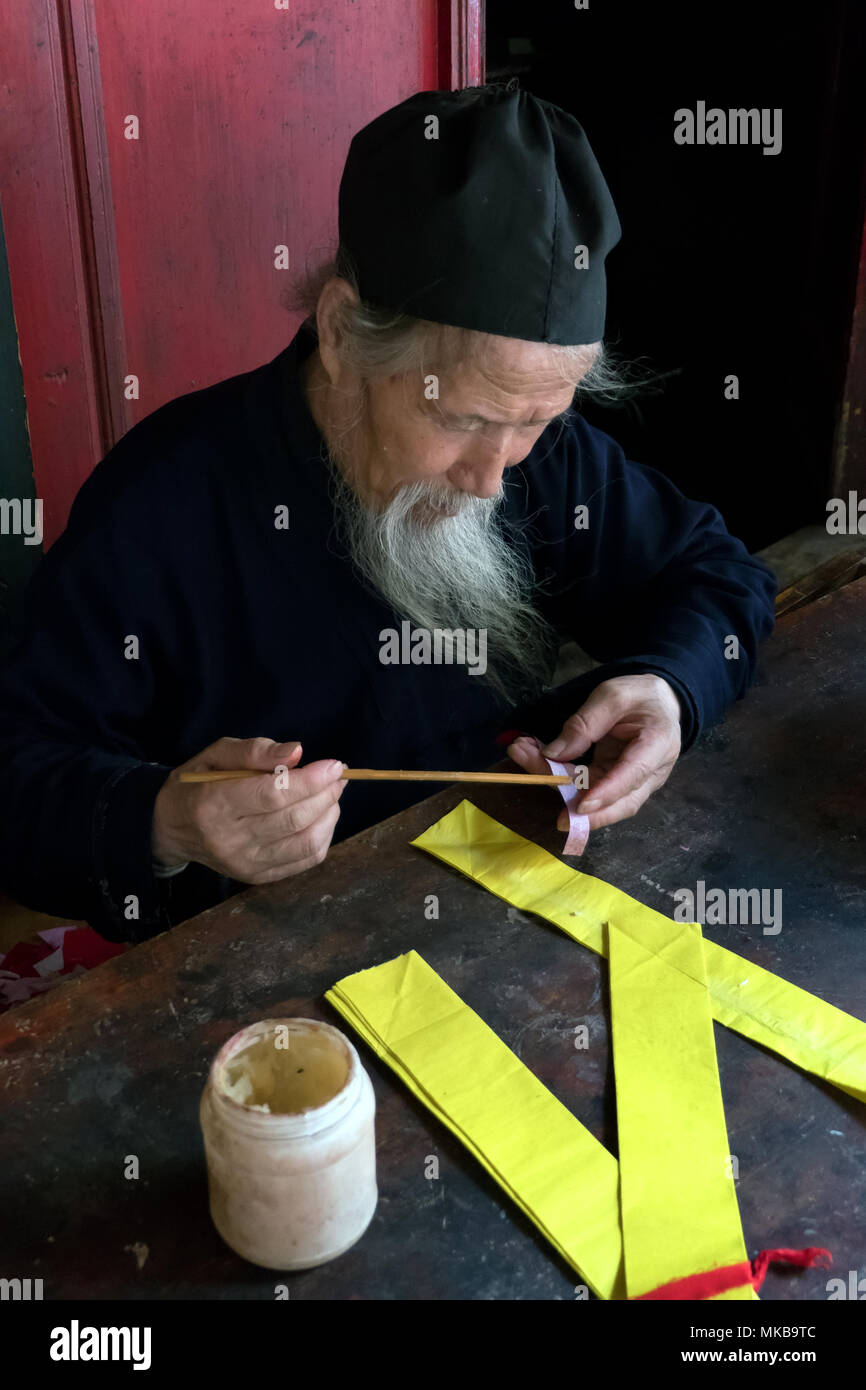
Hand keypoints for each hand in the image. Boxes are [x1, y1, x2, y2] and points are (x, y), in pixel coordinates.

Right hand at [152, 737, 346, 883]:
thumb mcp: (215, 754)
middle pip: (294, 818)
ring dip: (329, 814)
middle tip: (338, 776)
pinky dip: (324, 836)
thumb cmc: (197, 784)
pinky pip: (305, 860)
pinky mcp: (257, 876)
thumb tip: (297, 751)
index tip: (335, 765)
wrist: (172, 828)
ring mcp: (245, 863)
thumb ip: (255, 751)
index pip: (274, 795)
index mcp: (215, 803)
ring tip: (332, 793)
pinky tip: (322, 816)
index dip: (311, 780)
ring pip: (306, 842)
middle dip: (326, 794)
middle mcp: (230, 839)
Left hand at [508, 674, 681, 829]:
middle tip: (543, 793)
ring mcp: (636, 782)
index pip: (634, 774)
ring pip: (602, 802)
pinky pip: (592, 791)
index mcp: (658, 743)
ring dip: (564, 791)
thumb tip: (553, 754)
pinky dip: (566, 782)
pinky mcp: (617, 784)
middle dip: (580, 804)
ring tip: (527, 763)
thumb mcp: (611, 696)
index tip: (581, 806)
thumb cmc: (639, 695)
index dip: (607, 793)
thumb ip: (584, 724)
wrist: (658, 701)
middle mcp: (652, 772)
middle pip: (619, 801)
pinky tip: (539, 765)